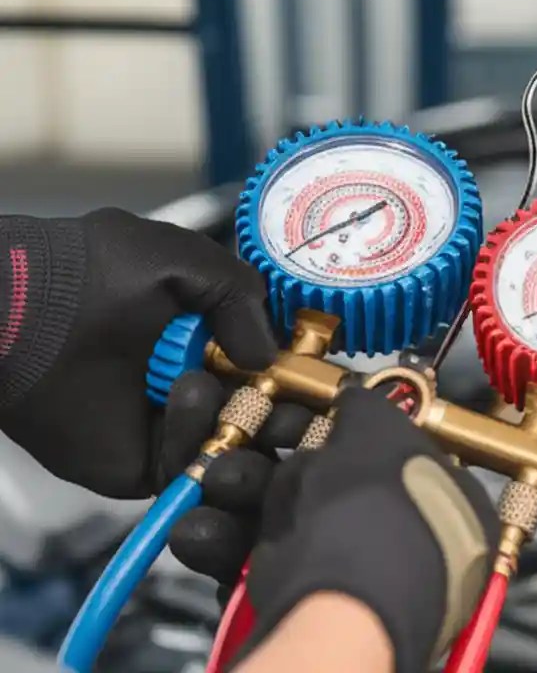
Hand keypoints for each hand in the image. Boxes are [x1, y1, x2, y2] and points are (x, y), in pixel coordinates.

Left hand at [0, 208, 275, 497]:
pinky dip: (194, 434)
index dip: (296, 373)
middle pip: (261, 413)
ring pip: (232, 444)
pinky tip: (187, 391)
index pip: (267, 367)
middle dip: (282, 408)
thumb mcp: (180, 259)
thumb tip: (266, 355)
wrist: (10, 308)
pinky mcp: (137, 464)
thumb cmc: (92, 272)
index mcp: (201, 337)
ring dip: (238, 414)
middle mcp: (188, 384)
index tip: (317, 374)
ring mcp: (163, 429)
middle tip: (293, 400)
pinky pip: (186, 465)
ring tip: (213, 377)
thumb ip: (241, 293)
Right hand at [172, 387, 498, 672]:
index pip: (386, 449)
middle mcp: (405, 542)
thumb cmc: (373, 520)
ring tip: (211, 481)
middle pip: (324, 485)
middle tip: (237, 442)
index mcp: (444, 500)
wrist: (338, 622)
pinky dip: (220, 546)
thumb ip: (366, 409)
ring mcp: (355, 582)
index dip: (332, 425)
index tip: (289, 408)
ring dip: (237, 495)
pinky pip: (254, 570)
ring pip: (281, 523)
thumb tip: (354, 396)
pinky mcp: (300, 614)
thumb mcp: (379, 434)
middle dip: (268, 461)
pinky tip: (195, 530)